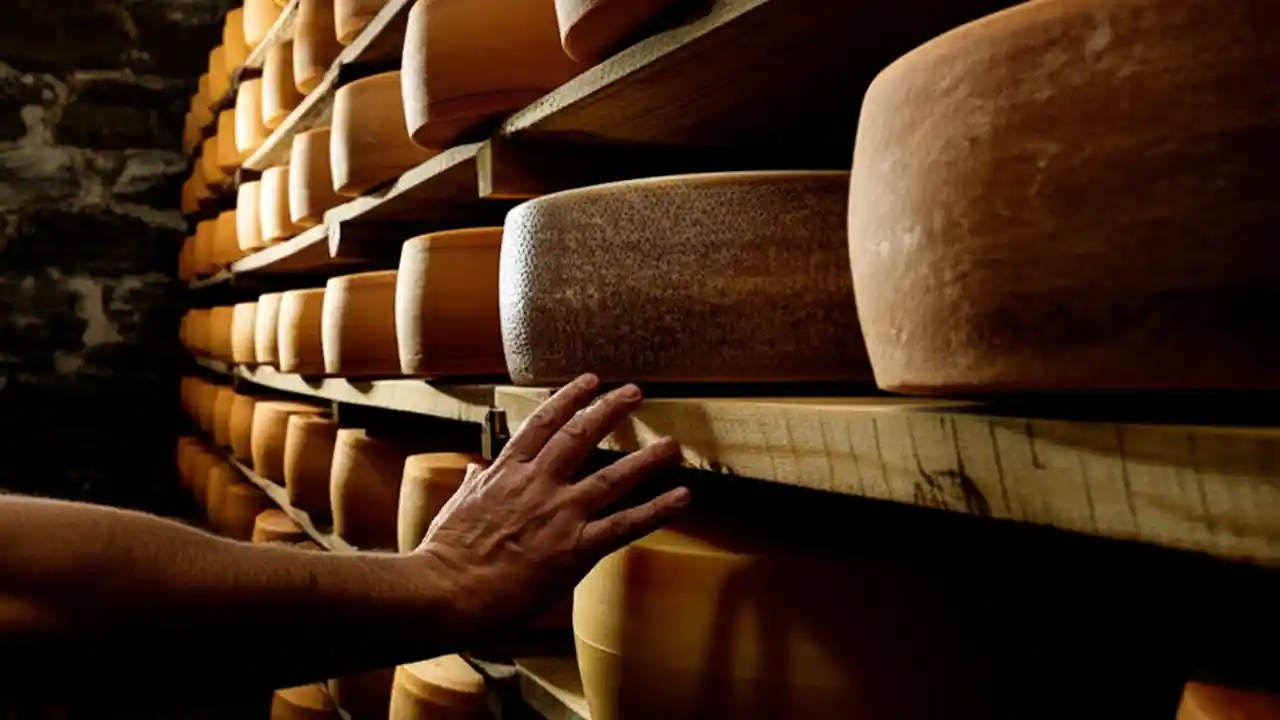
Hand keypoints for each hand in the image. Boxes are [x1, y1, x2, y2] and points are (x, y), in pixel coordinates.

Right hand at [413, 374, 689, 637]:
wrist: (445, 591)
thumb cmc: (445, 555)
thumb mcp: (455, 507)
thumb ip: (472, 484)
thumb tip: (473, 468)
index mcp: (506, 472)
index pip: (542, 423)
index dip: (569, 398)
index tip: (589, 380)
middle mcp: (537, 485)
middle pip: (580, 436)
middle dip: (610, 410)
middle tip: (634, 392)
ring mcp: (558, 514)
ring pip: (612, 477)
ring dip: (646, 458)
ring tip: (671, 444)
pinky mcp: (573, 548)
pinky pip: (624, 525)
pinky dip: (656, 510)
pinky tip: (681, 497)